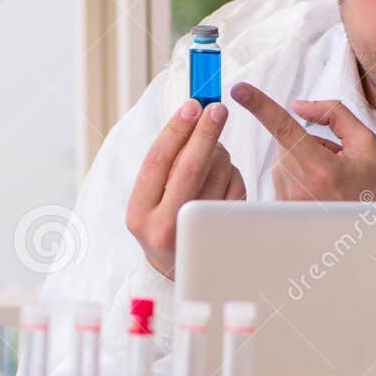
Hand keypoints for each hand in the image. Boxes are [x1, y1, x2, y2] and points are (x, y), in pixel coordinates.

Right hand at [125, 99, 245, 278]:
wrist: (175, 270)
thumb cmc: (162, 222)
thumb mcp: (149, 200)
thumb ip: (163, 165)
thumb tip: (191, 114)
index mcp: (140, 213)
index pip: (158, 162)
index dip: (176, 130)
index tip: (192, 106)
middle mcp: (164, 226)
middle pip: (191, 167)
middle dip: (206, 133)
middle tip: (218, 109)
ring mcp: (197, 232)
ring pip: (218, 174)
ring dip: (222, 155)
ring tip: (213, 158)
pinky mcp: (224, 232)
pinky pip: (236, 188)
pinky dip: (233, 175)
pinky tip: (223, 180)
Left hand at [230, 82, 375, 203]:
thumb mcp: (366, 142)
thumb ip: (333, 114)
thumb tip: (299, 106)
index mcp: (322, 170)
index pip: (285, 129)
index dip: (261, 107)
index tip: (241, 91)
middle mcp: (300, 189)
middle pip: (285, 143)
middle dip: (306, 143)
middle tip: (336, 162)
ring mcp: (289, 203)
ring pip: (283, 159)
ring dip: (303, 160)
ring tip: (331, 180)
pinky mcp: (284, 211)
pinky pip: (282, 177)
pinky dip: (299, 175)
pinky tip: (321, 191)